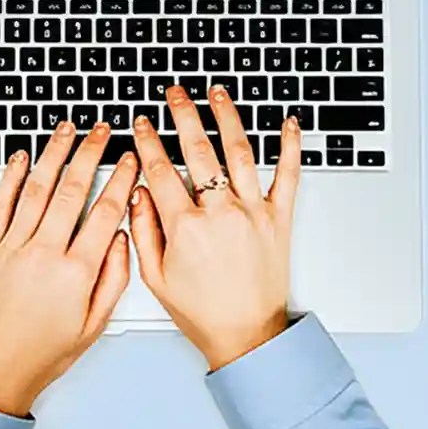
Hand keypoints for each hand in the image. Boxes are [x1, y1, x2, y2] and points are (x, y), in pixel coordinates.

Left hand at [0, 122, 137, 415]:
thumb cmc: (43, 355)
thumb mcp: (94, 324)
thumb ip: (114, 278)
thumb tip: (121, 237)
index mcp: (76, 273)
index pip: (105, 212)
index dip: (120, 179)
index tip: (129, 159)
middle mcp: (43, 254)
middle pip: (72, 190)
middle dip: (90, 153)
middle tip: (101, 130)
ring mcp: (11, 249)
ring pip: (37, 189)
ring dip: (54, 154)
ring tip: (67, 129)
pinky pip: (1, 205)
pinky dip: (12, 177)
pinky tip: (23, 157)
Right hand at [130, 85, 301, 369]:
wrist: (248, 335)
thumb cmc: (203, 312)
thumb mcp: (156, 278)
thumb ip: (143, 232)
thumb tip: (137, 194)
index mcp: (186, 227)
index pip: (161, 170)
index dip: (148, 142)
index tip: (141, 124)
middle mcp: (221, 213)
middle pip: (199, 150)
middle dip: (183, 115)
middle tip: (175, 94)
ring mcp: (254, 212)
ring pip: (240, 152)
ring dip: (227, 117)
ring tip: (217, 94)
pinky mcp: (280, 219)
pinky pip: (288, 175)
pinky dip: (290, 146)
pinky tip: (288, 123)